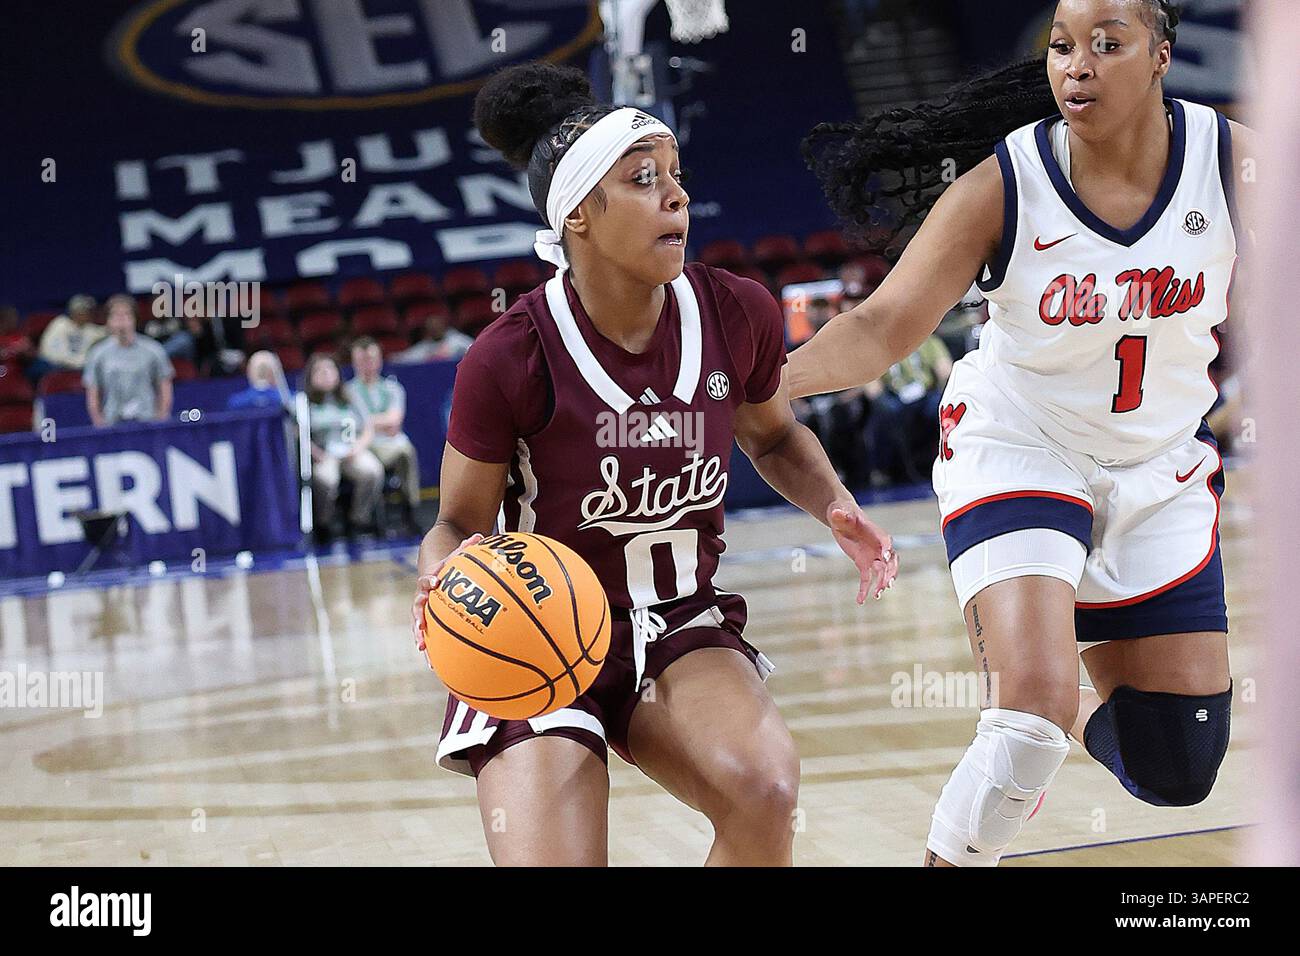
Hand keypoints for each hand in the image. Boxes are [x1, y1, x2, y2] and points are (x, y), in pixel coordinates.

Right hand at [412, 532, 484, 653]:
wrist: (435, 575)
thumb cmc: (450, 567)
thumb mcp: (457, 557)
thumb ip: (466, 548)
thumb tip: (480, 535)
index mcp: (429, 582)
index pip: (426, 581)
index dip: (430, 582)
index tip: (436, 583)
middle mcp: (423, 597)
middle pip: (417, 608)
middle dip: (418, 618)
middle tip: (421, 627)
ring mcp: (423, 612)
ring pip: (419, 626)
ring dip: (420, 638)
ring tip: (423, 651)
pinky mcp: (428, 623)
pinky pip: (429, 638)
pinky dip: (431, 651)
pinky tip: (435, 667)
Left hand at [827, 500, 898, 604]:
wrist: (841, 518)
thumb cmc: (843, 513)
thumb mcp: (840, 513)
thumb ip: (840, 515)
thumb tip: (836, 513)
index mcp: (876, 533)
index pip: (886, 541)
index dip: (887, 549)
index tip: (884, 557)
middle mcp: (878, 547)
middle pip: (889, 561)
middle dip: (890, 572)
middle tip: (887, 583)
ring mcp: (872, 557)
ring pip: (881, 572)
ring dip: (881, 583)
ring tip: (877, 595)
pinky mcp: (863, 564)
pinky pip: (866, 579)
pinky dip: (864, 590)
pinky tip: (860, 601)